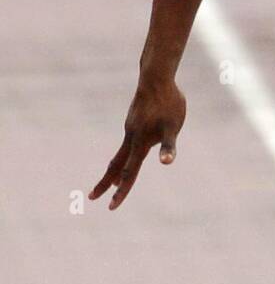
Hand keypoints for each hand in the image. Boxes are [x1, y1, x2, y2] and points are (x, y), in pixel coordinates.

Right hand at [89, 75, 185, 209]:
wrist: (156, 77)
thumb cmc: (168, 103)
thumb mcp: (173, 127)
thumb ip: (168, 146)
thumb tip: (166, 163)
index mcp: (139, 143)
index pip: (129, 173)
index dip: (122, 191)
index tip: (111, 207)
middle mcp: (131, 137)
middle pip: (116, 166)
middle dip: (105, 184)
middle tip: (92, 197)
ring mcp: (130, 128)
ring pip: (120, 154)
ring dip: (114, 170)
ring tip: (112, 182)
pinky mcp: (133, 121)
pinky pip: (127, 143)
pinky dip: (124, 155)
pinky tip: (131, 151)